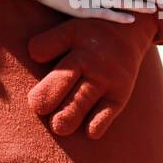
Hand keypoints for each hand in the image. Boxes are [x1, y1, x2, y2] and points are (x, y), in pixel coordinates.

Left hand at [27, 16, 156, 138]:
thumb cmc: (87, 37)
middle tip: (38, 107)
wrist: (128, 33)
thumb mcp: (68, 29)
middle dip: (49, 94)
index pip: (49, 45)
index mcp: (72, 38)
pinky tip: (89, 132)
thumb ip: (48, 44)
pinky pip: (107, 112)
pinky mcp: (119, 95)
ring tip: (58, 127)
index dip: (40, 50)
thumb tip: (33, 57)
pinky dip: (98, 123)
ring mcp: (106, 78)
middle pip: (64, 77)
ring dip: (70, 114)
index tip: (35, 57)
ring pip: (83, 99)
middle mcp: (90, 59)